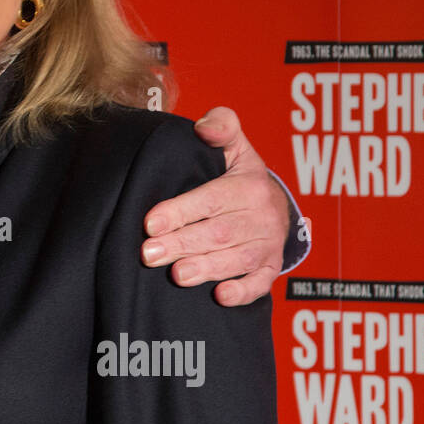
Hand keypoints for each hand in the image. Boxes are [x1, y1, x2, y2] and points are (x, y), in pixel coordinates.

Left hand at [140, 106, 290, 306]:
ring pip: (236, 259)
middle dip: (182, 244)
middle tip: (149, 254)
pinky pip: (260, 283)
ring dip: (206, 268)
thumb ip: (221, 126)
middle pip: (219, 233)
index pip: (211, 199)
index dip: (180, 211)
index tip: (151, 223)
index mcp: (248, 185)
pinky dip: (243, 292)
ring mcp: (267, 244)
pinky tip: (221, 297)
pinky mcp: (270, 267)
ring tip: (177, 276)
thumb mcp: (234, 145)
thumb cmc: (240, 175)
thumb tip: (205, 127)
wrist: (275, 204)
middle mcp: (261, 215)